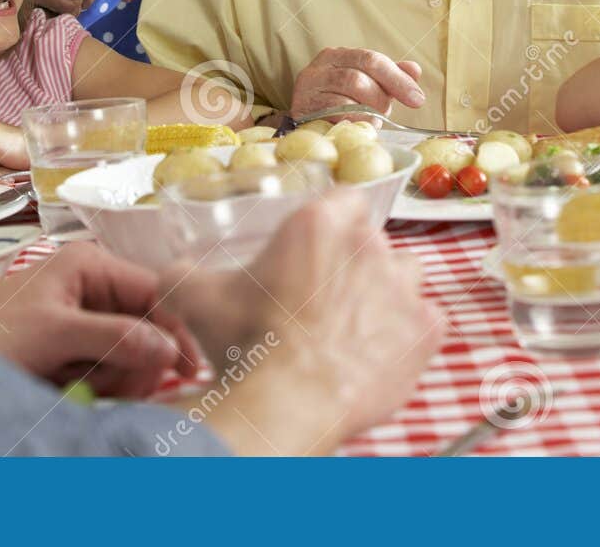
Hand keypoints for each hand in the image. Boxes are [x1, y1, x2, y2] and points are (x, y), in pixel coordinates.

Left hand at [0, 242, 200, 397]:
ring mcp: (80, 316)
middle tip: (104, 386)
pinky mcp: (69, 346)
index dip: (176, 330)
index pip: (156, 292)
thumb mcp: (55, 334)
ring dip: (110, 378)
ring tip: (72, 386)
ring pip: (126, 353)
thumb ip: (116, 338)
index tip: (191, 371)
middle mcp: (91, 285)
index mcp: (91, 265)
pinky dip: (92, 385)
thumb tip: (171, 350)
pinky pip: (102, 368)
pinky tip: (66, 389)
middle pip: (145, 326)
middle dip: (132, 362)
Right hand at [161, 191, 445, 454]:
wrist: (288, 401)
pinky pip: (427, 322)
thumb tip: (172, 275)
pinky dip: (409, 336)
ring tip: (357, 326)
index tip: (320, 247)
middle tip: (324, 300)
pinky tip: (380, 354)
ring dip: (387, 294)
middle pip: (372, 242)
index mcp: (320, 223)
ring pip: (407, 276)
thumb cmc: (247, 345)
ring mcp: (405, 288)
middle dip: (353, 265)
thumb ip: (183, 275)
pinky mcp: (427, 330)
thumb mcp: (195, 297)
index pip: (344, 199)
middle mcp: (370, 245)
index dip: (335, 222)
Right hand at [290, 48, 424, 118]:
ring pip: (345, 98)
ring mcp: (308, 88)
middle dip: (379, 99)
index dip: (397, 79)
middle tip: (386, 112)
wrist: (306, 119)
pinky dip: (352, 122)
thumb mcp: (368, 84)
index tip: (417, 100)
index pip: (372, 59)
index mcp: (338, 55)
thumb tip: (414, 70)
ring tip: (373, 120)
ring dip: (367, 113)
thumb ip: (390, 76)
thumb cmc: (340, 100)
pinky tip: (359, 126)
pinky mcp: (302, 110)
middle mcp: (320, 67)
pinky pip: (333, 116)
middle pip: (358, 78)